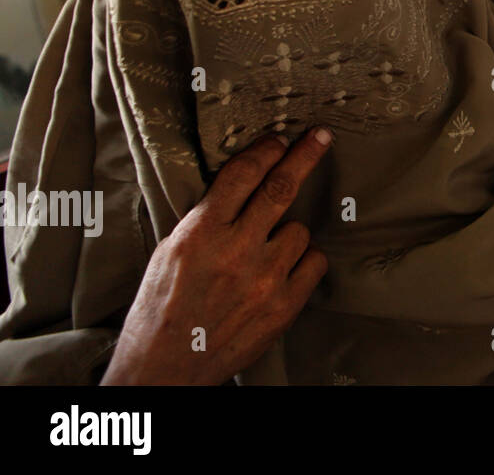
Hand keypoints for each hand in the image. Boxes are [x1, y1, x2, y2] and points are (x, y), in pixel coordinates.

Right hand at [100, 129, 331, 384]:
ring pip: (299, 230)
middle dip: (304, 156)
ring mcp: (265, 278)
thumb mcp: (169, 253)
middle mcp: (236, 251)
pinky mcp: (285, 305)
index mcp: (200, 234)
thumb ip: (206, 219)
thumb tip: (239, 186)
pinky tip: (283, 270)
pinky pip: (314, 263)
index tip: (278, 139)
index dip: (264, 151)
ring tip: (264, 254)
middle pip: (281, 188)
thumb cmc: (159, 312)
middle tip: (320, 137)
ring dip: (288, 233)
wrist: (165, 371)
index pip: (242, 174)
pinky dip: (303, 262)